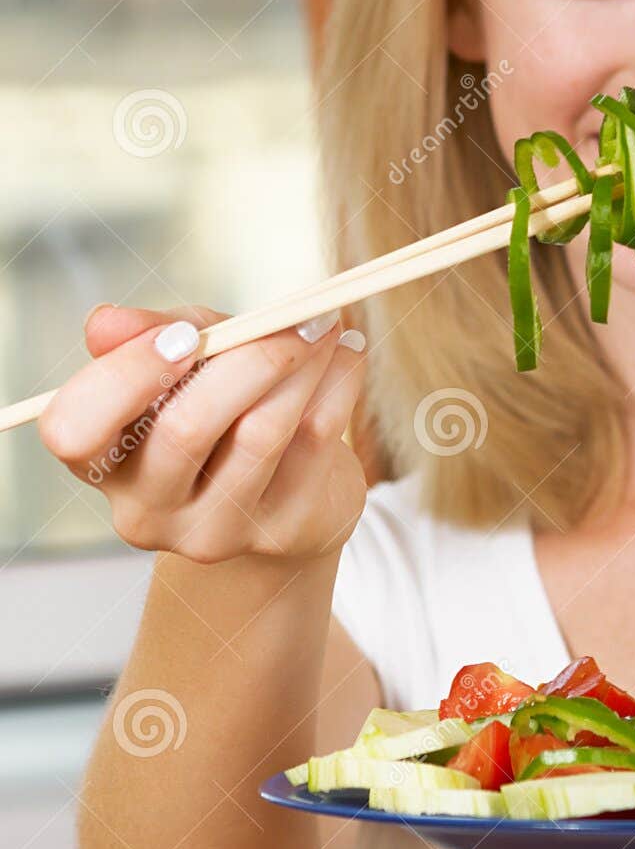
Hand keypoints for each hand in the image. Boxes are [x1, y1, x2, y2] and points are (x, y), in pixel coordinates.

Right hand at [39, 303, 367, 565]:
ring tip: (324, 326)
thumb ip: (151, 334)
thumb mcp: (183, 363)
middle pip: (184, 430)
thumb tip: (104, 323)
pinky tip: (346, 354)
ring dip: (302, 364)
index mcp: (103, 461)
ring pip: (262, 433)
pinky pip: (315, 441)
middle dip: (247, 358)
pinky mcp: (279, 533)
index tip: (183, 336)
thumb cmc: (221, 411)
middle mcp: (146, 509)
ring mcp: (214, 532)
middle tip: (291, 315)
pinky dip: (337, 383)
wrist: (288, 496)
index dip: (125, 376)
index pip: (74, 431)